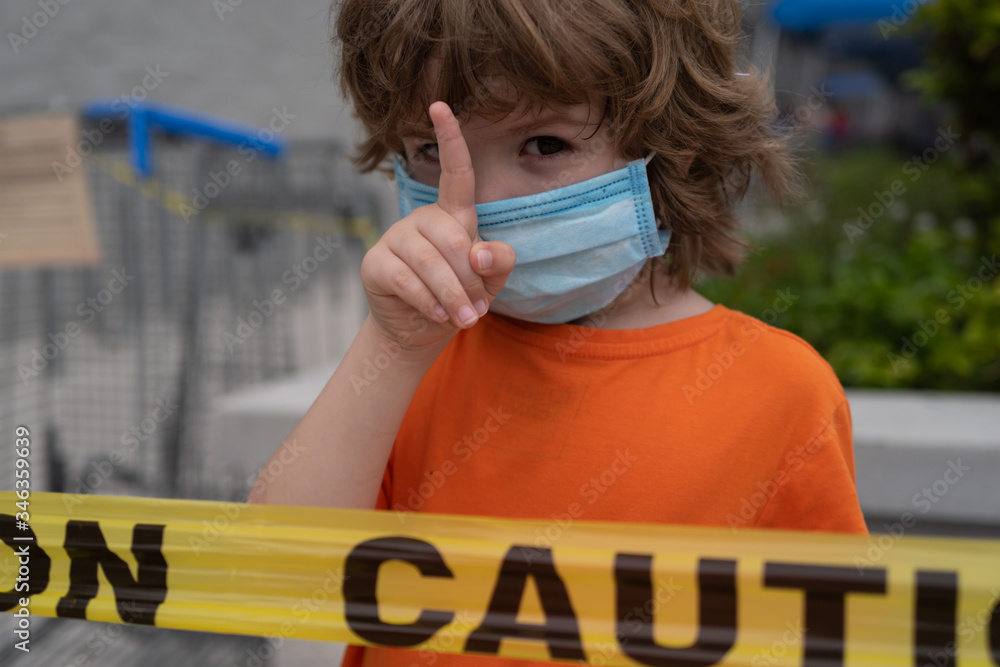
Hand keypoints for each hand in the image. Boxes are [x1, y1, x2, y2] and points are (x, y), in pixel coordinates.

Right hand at [359, 102, 515, 353]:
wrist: (421, 331)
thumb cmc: (461, 298)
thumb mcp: (490, 282)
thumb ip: (498, 262)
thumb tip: (478, 254)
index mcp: (452, 216)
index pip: (456, 173)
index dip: (450, 139)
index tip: (440, 105)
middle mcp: (422, 219)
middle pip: (451, 239)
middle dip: (469, 280)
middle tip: (478, 311)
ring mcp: (395, 238)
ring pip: (429, 262)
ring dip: (452, 296)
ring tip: (465, 319)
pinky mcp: (375, 263)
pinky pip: (406, 279)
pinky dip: (428, 301)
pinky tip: (437, 315)